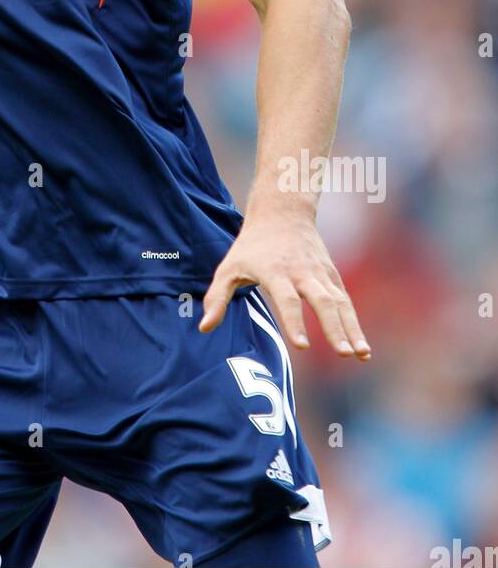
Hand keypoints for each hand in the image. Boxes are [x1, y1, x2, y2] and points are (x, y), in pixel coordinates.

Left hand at [198, 210, 370, 358]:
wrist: (283, 212)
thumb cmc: (251, 246)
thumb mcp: (228, 267)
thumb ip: (217, 297)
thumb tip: (204, 328)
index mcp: (276, 271)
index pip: (288, 300)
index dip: (294, 323)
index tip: (302, 346)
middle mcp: (302, 272)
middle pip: (322, 301)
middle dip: (333, 328)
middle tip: (343, 353)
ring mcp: (320, 273)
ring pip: (339, 303)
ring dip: (352, 330)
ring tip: (360, 356)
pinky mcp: (331, 276)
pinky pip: (346, 302)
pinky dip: (355, 324)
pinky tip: (363, 349)